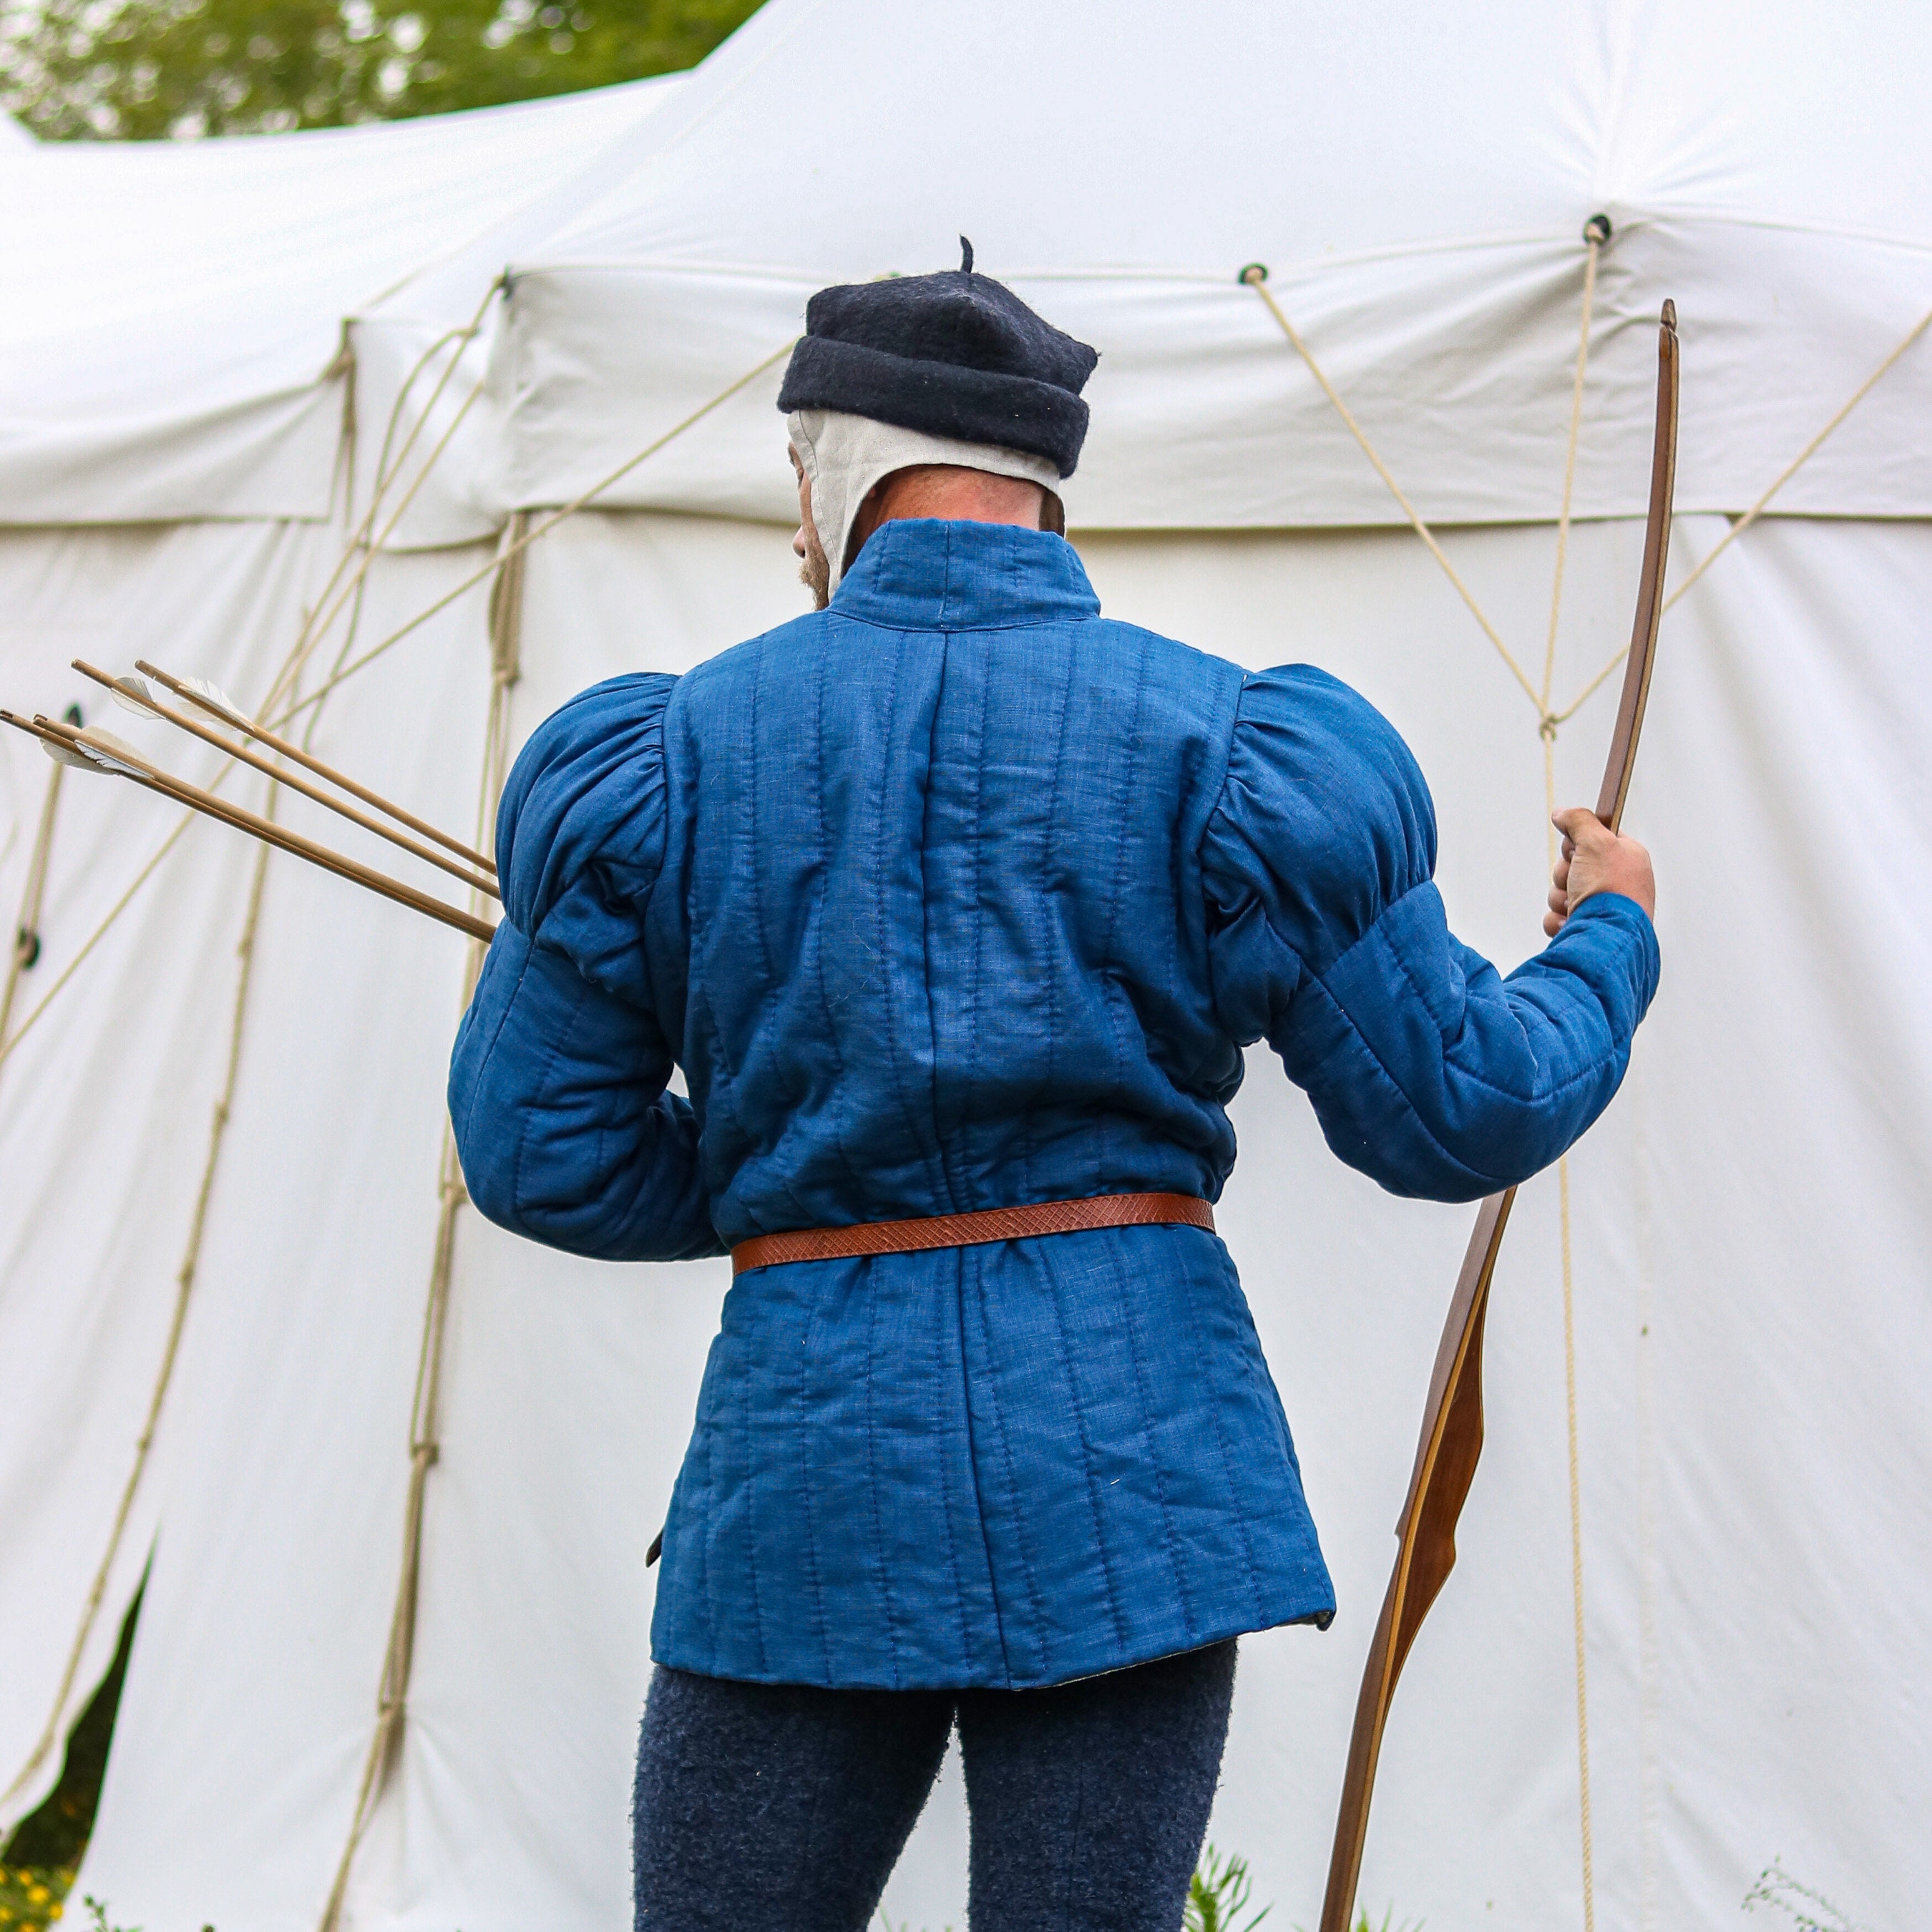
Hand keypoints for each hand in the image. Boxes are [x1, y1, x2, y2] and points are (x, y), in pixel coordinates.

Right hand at [1545, 808, 1654, 937]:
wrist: (1606, 938)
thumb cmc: (1610, 890)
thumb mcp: (1597, 841)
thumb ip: (1579, 820)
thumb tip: (1562, 813)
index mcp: (1628, 859)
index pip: (1596, 838)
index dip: (1580, 842)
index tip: (1577, 847)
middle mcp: (1617, 882)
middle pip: (1573, 864)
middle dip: (1565, 873)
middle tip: (1577, 878)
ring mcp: (1601, 907)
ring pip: (1562, 891)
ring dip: (1561, 897)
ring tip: (1576, 906)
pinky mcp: (1585, 928)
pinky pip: (1558, 916)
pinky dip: (1559, 919)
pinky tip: (1571, 923)